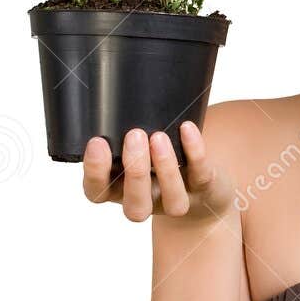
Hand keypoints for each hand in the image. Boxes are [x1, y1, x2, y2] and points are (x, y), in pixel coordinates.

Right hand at [82, 121, 238, 222]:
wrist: (198, 183)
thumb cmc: (150, 155)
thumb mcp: (126, 146)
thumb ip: (114, 132)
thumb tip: (104, 94)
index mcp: (118, 191)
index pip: (97, 192)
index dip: (95, 171)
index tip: (96, 142)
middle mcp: (145, 202)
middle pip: (135, 206)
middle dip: (135, 171)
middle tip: (134, 135)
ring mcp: (175, 200)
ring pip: (172, 201)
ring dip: (165, 168)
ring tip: (159, 136)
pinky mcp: (204, 189)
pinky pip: (200, 175)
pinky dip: (195, 152)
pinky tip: (186, 129)